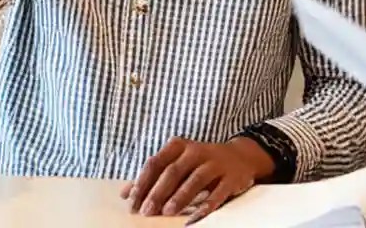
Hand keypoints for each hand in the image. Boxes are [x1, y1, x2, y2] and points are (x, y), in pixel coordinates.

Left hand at [121, 137, 273, 222]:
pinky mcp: (231, 178)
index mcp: (178, 146)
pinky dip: (205, 207)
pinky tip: (193, 219)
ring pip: (194, 180)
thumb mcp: (176, 163)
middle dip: (158, 192)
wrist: (240, 157)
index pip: (155, 163)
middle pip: (173, 172)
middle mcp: (196, 151)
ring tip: (167, 212)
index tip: (131, 202)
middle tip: (146, 211)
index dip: (142, 183)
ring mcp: (215, 163)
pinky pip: (217, 193)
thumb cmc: (199, 163)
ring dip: (179, 197)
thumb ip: (152, 177)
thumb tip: (125, 194)